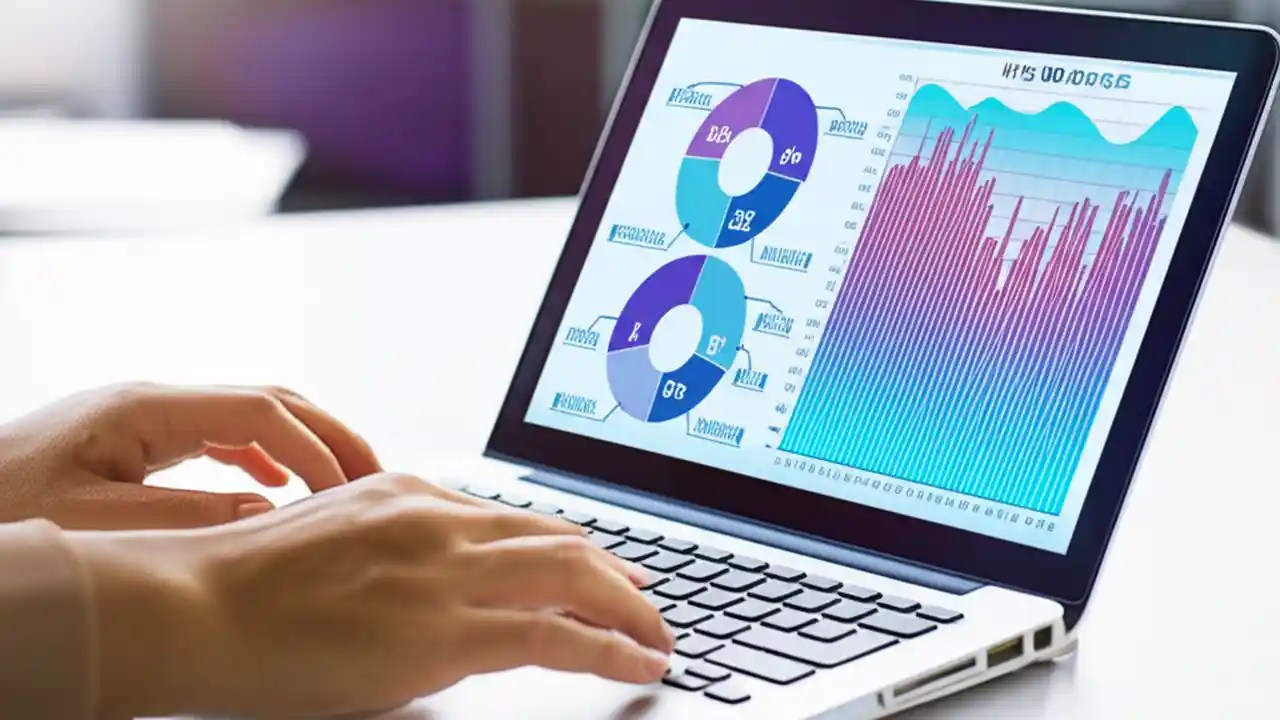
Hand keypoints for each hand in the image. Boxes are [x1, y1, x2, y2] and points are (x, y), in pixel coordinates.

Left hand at [0, 383, 379, 528]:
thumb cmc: (3, 513)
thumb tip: (273, 513)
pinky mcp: (138, 438)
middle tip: (378, 476)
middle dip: (330, 434)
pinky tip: (280, 487)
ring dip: (306, 444)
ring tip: (348, 483)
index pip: (261, 411)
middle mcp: (153, 400)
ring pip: (253, 414)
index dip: (316, 448)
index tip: (348, 492)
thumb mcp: (97, 523)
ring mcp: (147, 416)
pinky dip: (268, 456)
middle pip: (270, 400)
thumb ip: (189, 517)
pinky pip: (224, 436)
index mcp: (144, 408)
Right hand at [69, 473, 674, 717]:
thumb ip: (400, 562)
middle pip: (561, 538)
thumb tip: (443, 601)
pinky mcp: (448, 627)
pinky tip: (636, 661)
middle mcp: (442, 520)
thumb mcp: (337, 544)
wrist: (196, 605)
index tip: (598, 566)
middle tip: (644, 600)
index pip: (517, 519)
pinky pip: (556, 634)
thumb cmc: (247, 587)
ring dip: (628, 608)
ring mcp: (449, 570)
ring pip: (573, 576)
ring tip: (656, 635)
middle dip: (615, 573)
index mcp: (412, 495)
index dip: (570, 545)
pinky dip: (610, 646)